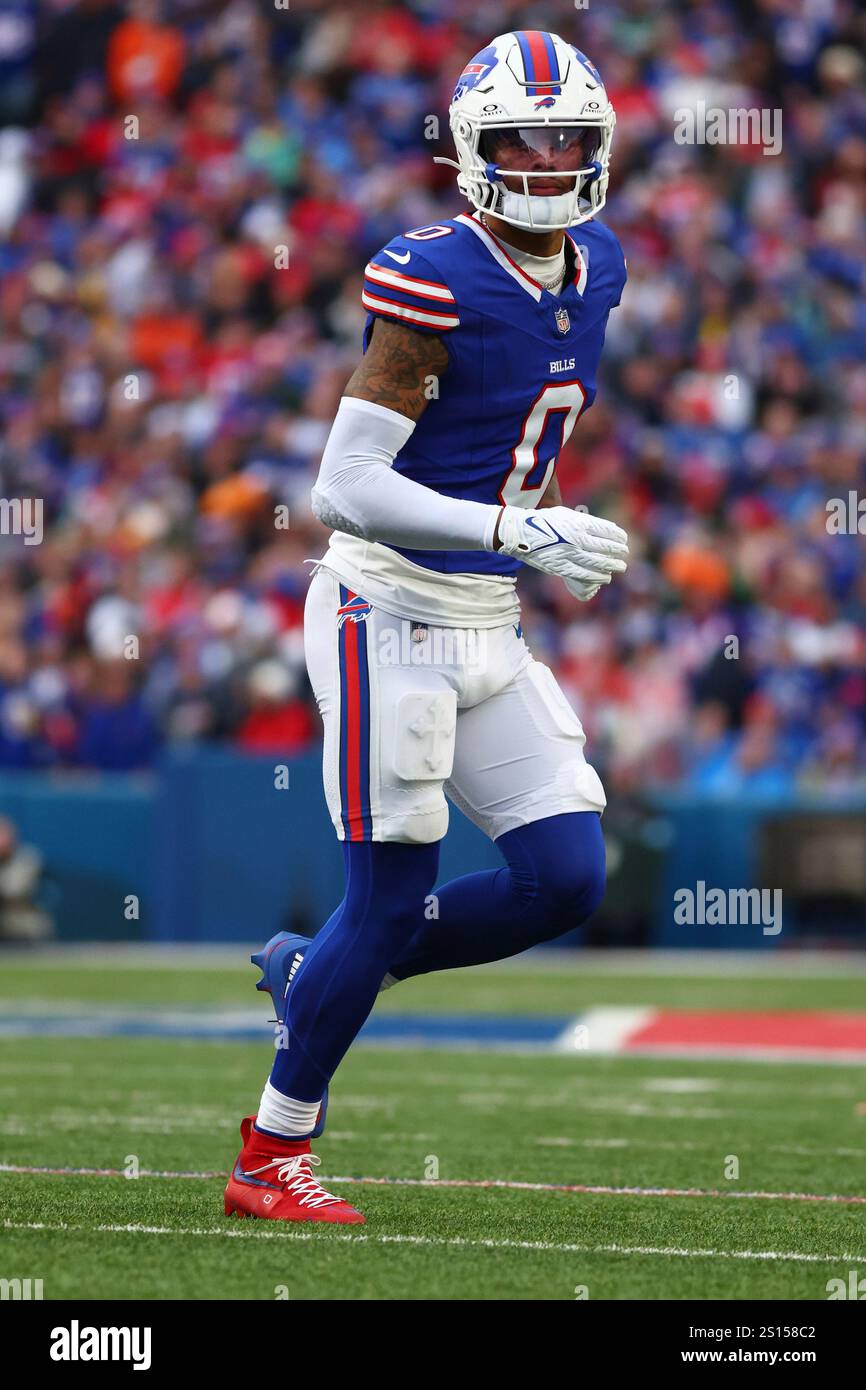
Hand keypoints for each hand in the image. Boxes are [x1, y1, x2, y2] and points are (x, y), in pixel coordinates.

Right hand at [495, 505, 628, 588]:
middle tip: (625, 554)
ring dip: (612, 566)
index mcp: (579, 523)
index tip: (624, 540)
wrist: (520, 533)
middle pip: (605, 547)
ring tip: (620, 567)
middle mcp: (576, 538)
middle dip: (618, 552)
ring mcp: (569, 554)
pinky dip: (597, 577)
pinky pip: (584, 574)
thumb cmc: (543, 521)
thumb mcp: (565, 514)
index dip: (618, 537)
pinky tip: (605, 578)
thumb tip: (605, 528)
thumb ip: (584, 521)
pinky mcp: (561, 567)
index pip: (606, 530)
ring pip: (597, 562)